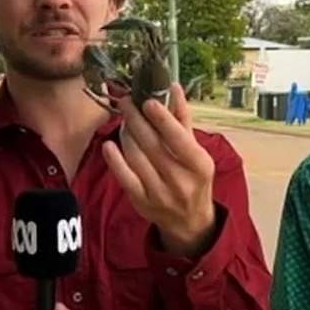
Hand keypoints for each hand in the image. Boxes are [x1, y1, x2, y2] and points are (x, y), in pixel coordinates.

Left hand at [101, 83, 216, 256]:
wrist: (189, 221)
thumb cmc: (194, 179)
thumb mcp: (197, 152)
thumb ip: (183, 120)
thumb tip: (173, 87)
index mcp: (199, 166)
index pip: (179, 139)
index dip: (162, 118)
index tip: (147, 100)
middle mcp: (180, 181)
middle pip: (153, 145)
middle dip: (136, 120)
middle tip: (126, 101)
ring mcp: (159, 193)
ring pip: (136, 157)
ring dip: (126, 134)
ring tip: (125, 120)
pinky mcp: (141, 202)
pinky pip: (124, 176)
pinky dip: (114, 159)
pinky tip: (109, 144)